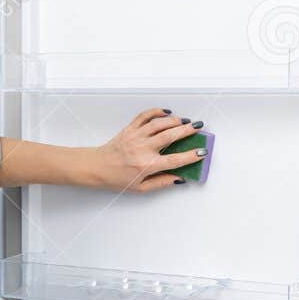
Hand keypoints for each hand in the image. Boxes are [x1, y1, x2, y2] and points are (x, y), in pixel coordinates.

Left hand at [90, 108, 207, 192]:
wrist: (96, 167)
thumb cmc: (117, 179)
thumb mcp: (141, 188)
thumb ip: (161, 182)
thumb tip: (179, 178)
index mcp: (146, 166)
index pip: (174, 160)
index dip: (190, 156)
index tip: (201, 152)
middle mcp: (142, 149)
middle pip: (170, 136)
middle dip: (187, 130)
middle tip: (198, 127)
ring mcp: (135, 136)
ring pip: (159, 123)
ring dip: (174, 120)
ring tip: (186, 120)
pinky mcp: (129, 129)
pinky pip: (145, 116)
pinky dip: (157, 111)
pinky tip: (166, 112)